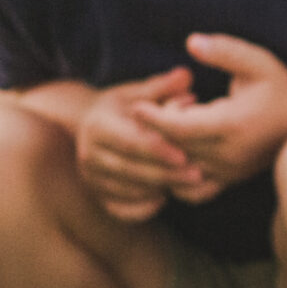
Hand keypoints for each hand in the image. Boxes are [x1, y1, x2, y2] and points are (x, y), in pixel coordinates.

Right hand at [76, 68, 202, 221]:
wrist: (87, 127)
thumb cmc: (121, 107)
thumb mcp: (136, 92)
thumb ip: (162, 87)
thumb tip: (186, 76)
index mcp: (97, 126)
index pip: (129, 142)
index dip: (158, 150)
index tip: (184, 154)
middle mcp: (89, 155)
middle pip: (132, 170)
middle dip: (167, 173)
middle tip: (199, 174)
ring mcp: (92, 179)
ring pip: (130, 191)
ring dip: (160, 188)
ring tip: (189, 183)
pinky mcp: (98, 196)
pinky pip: (123, 211)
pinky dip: (144, 208)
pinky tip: (164, 196)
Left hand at [134, 34, 286, 201]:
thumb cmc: (277, 87)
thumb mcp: (256, 61)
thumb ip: (224, 51)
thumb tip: (191, 41)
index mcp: (233, 124)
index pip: (179, 127)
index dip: (153, 117)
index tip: (135, 106)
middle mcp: (229, 154)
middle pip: (173, 148)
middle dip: (158, 128)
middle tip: (168, 102)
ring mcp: (228, 172)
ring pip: (177, 169)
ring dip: (165, 150)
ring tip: (176, 124)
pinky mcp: (228, 182)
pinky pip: (191, 191)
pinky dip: (174, 176)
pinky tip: (177, 151)